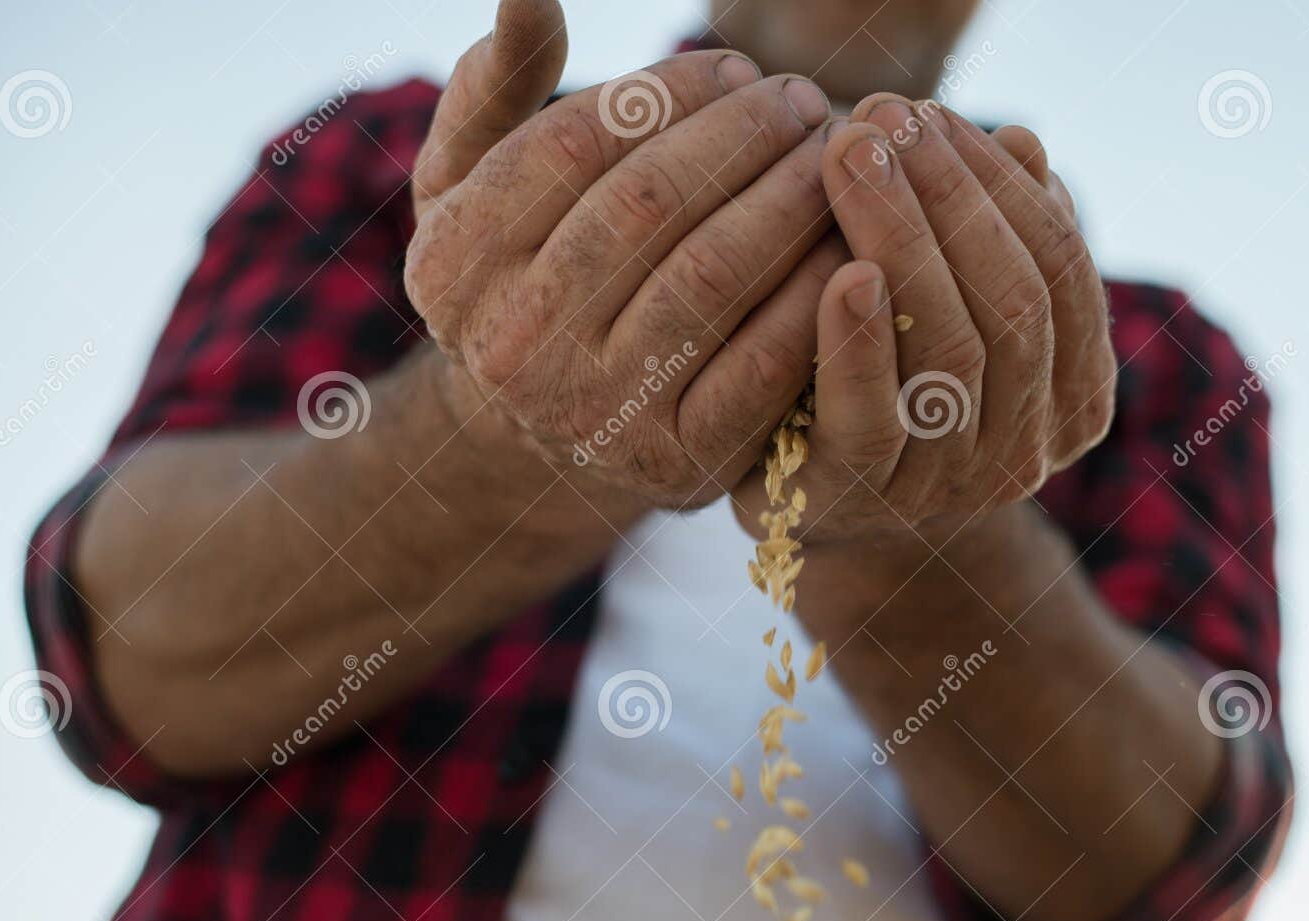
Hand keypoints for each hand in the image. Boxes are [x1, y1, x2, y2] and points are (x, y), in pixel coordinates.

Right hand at [404, 0, 845, 508]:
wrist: (558, 438)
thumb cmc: (529, 281)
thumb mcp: (476, 191)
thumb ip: (494, 90)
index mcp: (456, 265)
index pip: (569, 148)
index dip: (666, 95)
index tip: (734, 68)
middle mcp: (515, 347)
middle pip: (646, 206)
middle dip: (741, 136)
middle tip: (802, 101)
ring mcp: (599, 414)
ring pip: (711, 276)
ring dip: (790, 198)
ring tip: (836, 154)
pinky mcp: (683, 464)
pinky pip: (765, 364)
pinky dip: (818, 294)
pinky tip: (852, 243)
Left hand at [733, 98, 1115, 546]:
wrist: (811, 503)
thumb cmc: (890, 378)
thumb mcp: (957, 307)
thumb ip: (997, 239)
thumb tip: (1023, 142)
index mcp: (1073, 398)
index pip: (1061, 270)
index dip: (1003, 186)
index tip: (936, 115)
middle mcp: (1023, 452)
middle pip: (1013, 304)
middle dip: (950, 197)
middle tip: (883, 117)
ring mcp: (944, 484)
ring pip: (950, 352)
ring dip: (902, 238)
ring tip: (850, 155)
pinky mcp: (857, 498)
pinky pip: (871, 420)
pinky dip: (859, 342)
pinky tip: (843, 271)